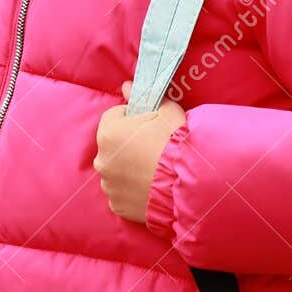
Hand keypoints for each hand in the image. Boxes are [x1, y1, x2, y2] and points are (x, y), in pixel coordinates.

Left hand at [94, 80, 186, 223]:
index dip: (132, 118)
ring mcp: (108, 185)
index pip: (114, 116)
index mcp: (108, 133)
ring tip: (153, 169)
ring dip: (128, 168)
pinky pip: (121, 192)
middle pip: (113, 145)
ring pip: (116, 170)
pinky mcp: (117, 206)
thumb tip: (127, 86)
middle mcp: (102, 159)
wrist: (189, 184)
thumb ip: (142, 97)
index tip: (148, 123)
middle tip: (153, 147)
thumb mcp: (166, 111)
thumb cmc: (176, 143)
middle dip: (128, 144)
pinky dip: (131, 190)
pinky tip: (150, 186)